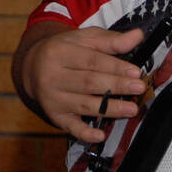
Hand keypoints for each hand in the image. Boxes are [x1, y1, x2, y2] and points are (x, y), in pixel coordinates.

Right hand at [22, 27, 145, 143]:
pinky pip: (71, 127)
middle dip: (116, 86)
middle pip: (88, 82)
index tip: (135, 72)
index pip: (91, 60)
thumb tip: (137, 36)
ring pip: (84, 105)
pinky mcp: (55, 116)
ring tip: (132, 109)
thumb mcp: (83, 39)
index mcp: (59, 52)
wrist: (33, 68)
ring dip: (110, 109)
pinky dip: (85, 133)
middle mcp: (52, 76)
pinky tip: (100, 135)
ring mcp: (52, 98)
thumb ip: (110, 40)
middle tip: (139, 87)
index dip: (114, 67)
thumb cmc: (65, 51)